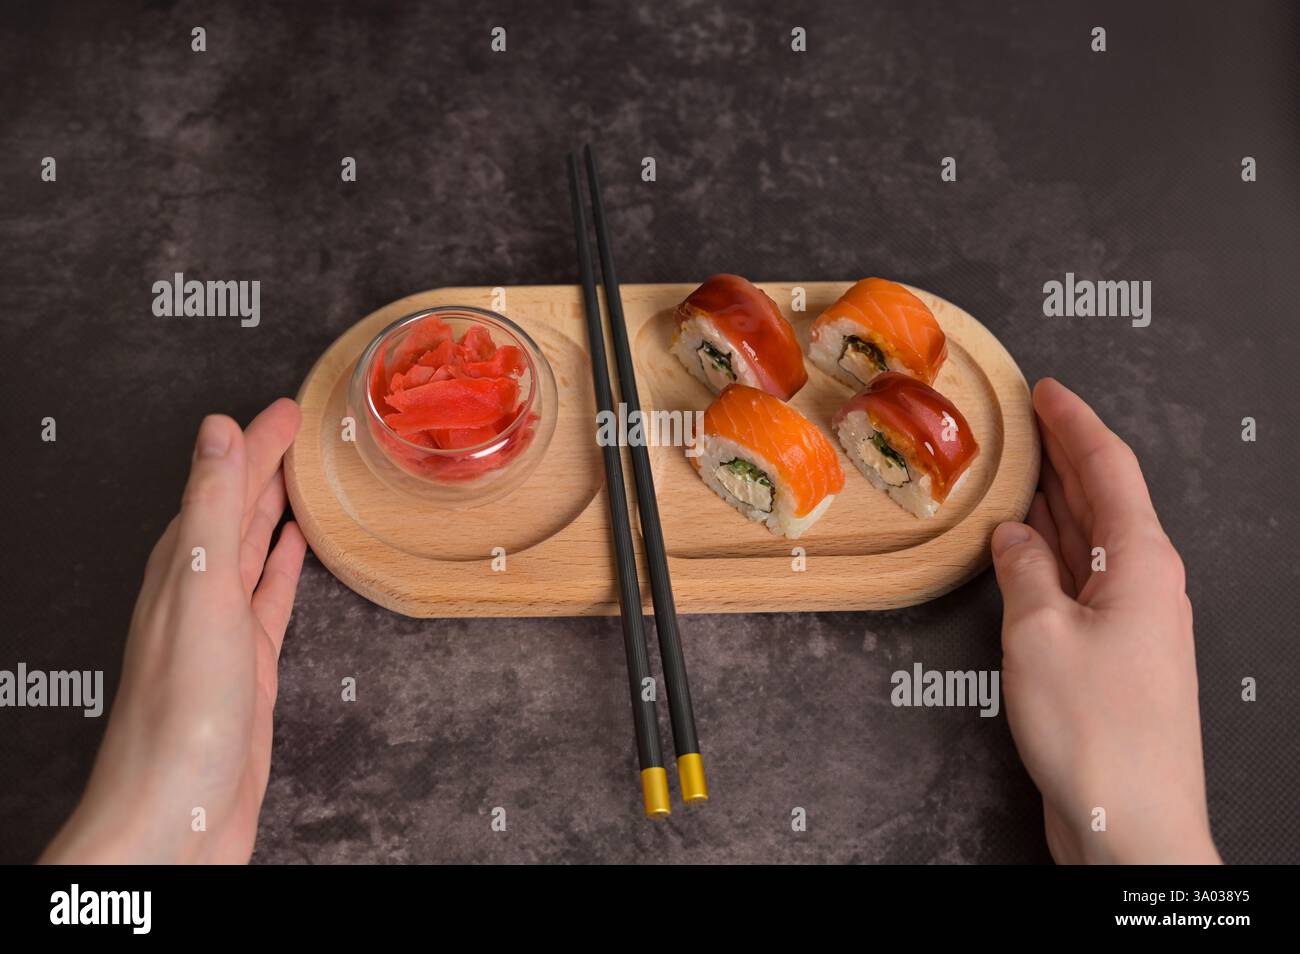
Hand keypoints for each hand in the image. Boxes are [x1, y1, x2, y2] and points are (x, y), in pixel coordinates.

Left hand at [41, 399, 305, 863]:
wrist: (176, 817)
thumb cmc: (182, 717)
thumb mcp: (200, 594)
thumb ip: (210, 509)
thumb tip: (217, 429)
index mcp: (184, 569)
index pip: (222, 485)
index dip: (254, 444)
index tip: (287, 409)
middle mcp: (198, 594)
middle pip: (234, 512)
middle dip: (263, 467)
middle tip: (299, 429)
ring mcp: (224, 632)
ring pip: (251, 552)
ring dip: (273, 512)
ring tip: (301, 479)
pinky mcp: (249, 667)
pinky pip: (269, 599)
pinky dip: (282, 568)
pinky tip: (294, 555)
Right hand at [991, 379, 1219, 864]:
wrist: (1129, 820)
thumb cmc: (1098, 734)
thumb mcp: (1038, 633)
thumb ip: (1022, 572)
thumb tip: (1011, 537)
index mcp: (1140, 562)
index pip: (1108, 466)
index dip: (1074, 422)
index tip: (1048, 390)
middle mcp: (1145, 584)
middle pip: (1104, 497)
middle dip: (1065, 454)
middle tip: (1029, 418)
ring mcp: (1132, 620)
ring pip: (1091, 539)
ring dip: (1056, 503)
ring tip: (1021, 469)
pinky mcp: (1113, 654)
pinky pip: (1080, 581)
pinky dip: (1050, 554)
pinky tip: (1024, 549)